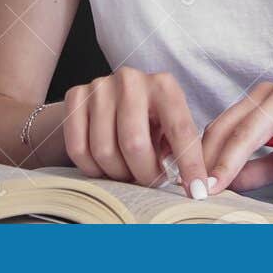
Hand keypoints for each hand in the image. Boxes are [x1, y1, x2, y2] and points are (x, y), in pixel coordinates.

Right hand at [62, 66, 211, 198]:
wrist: (109, 97)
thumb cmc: (150, 120)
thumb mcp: (171, 129)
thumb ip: (183, 152)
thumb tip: (198, 188)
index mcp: (164, 85)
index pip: (180, 130)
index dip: (190, 165)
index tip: (197, 192)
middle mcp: (131, 80)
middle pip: (134, 144)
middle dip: (144, 174)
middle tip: (150, 182)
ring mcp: (100, 86)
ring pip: (104, 151)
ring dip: (118, 173)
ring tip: (128, 171)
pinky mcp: (75, 96)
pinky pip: (78, 149)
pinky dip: (92, 169)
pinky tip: (104, 167)